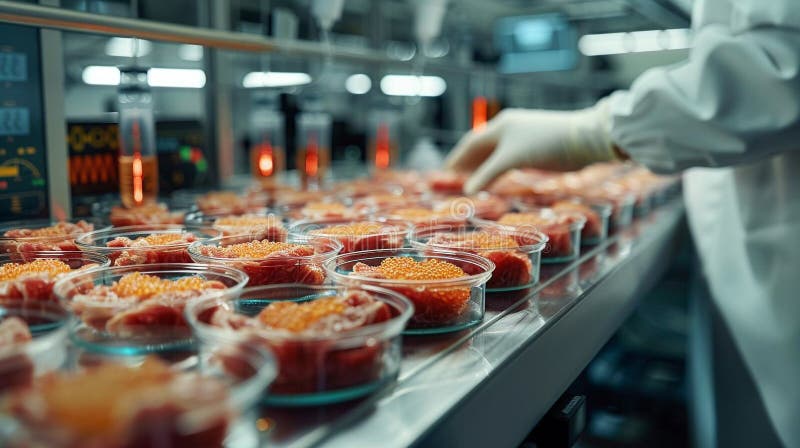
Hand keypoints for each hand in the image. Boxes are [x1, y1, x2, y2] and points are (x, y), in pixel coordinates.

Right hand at [446, 100, 616, 193]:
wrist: (584, 138)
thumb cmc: (546, 144)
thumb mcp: (512, 159)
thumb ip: (488, 174)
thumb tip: (467, 190)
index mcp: (500, 126)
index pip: (470, 143)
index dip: (457, 158)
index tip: (444, 172)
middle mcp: (508, 128)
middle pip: (481, 147)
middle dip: (467, 163)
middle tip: (453, 179)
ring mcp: (522, 136)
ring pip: (496, 153)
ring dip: (482, 166)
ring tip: (471, 181)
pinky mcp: (535, 146)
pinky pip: (508, 157)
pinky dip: (498, 168)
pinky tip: (498, 177)